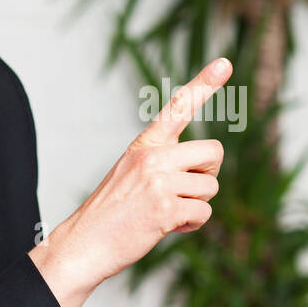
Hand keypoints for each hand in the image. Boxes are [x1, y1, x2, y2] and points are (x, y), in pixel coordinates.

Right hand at [30, 58, 231, 306]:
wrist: (83, 243)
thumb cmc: (111, 211)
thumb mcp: (131, 173)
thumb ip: (163, 162)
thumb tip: (203, 169)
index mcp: (144, 144)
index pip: (179, 107)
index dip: (204, 83)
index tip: (224, 63)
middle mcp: (153, 156)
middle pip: (212, 151)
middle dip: (208, 173)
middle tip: (187, 189)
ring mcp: (159, 182)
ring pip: (210, 186)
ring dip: (196, 204)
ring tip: (168, 212)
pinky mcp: (165, 209)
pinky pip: (203, 212)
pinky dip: (192, 224)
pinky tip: (169, 227)